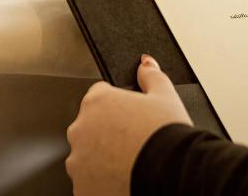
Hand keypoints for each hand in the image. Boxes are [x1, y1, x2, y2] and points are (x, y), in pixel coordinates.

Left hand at [66, 55, 190, 194]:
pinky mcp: (81, 187)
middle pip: (89, 128)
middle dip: (106, 133)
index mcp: (97, 102)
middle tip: (131, 141)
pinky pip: (88, 182)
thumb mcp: (165, 96)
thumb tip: (146, 63)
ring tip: (128, 162)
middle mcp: (80, 130)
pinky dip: (101, 181)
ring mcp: (78, 161)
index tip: (129, 118)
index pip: (99, 96)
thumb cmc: (165, 135)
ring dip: (101, 158)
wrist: (170, 173)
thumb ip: (151, 75)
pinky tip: (122, 178)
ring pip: (86, 157)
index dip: (117, 106)